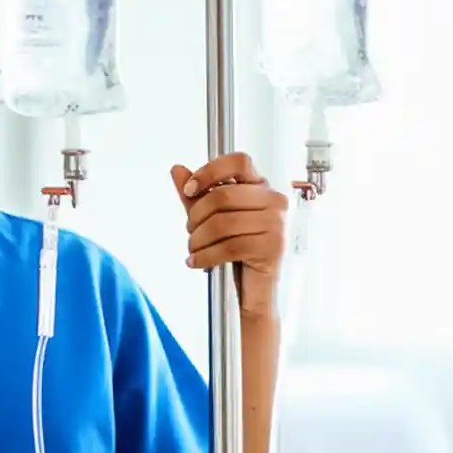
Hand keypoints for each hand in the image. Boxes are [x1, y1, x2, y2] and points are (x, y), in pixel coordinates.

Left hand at [171, 152, 287, 317]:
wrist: (255, 290)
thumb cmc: (238, 251)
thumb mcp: (210, 218)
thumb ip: (196, 195)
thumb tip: (177, 170)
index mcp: (261, 187)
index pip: (238, 162)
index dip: (210, 172)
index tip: (190, 190)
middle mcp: (274, 202)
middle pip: (224, 195)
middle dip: (196, 216)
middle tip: (190, 231)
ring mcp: (276, 224)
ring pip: (223, 223)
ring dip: (198, 239)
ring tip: (193, 249)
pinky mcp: (271, 248)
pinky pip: (229, 247)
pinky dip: (206, 256)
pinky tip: (197, 262)